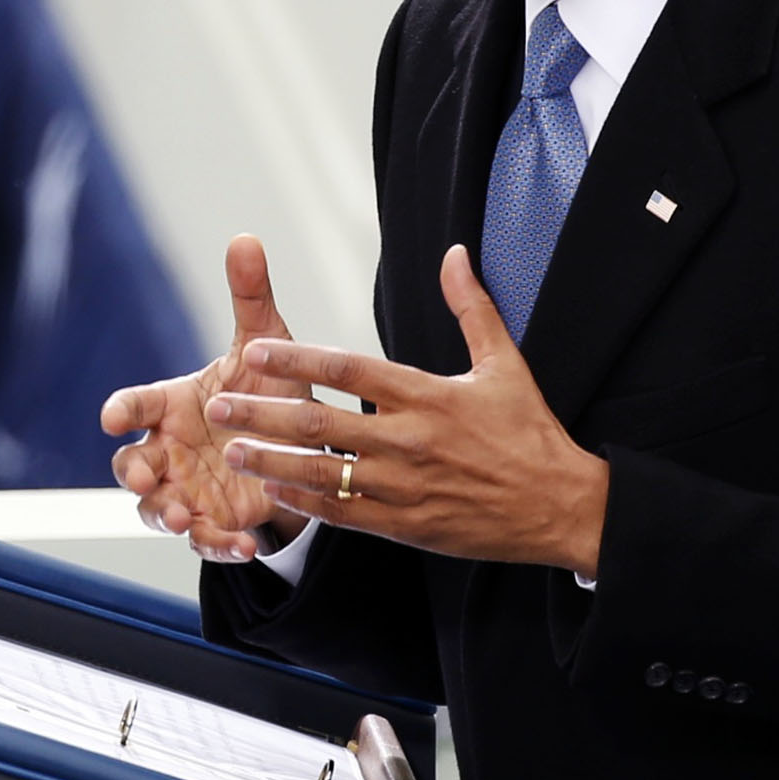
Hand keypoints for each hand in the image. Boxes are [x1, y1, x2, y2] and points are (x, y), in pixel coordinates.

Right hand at [100, 235, 316, 561]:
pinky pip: (205, 540)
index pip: (134, 405)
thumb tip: (245, 238)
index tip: (114, 416)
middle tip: (142, 477)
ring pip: (155, 509)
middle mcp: (168, 449)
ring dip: (161, 515)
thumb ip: (250, 298)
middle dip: (132, 472)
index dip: (122, 411)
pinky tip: (242, 545)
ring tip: (176, 519)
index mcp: (171, 405)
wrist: (300, 441)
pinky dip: (217, 545)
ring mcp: (186, 489)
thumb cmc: (269, 387)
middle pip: (130, 464)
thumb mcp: (266, 344)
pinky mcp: (213, 521)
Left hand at [208, 245, 609, 575]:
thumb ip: (472, 307)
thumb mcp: (505, 364)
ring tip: (230, 451)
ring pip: (322, 473)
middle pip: (320, 423)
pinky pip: (343, 515)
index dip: (297, 360)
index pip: (348, 370)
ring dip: (271, 462)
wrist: (559, 507)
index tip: (255, 351)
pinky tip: (273, 493)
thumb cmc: (530, 432)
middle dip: (263, 412)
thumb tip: (456, 253)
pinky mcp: (405, 526)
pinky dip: (306, 504)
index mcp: (427, 396)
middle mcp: (408, 440)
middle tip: (219, 404)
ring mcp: (403, 487)